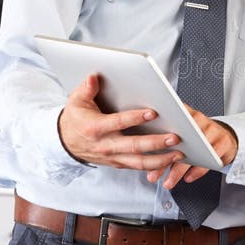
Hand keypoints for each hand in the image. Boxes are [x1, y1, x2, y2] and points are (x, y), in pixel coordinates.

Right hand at [58, 74, 183, 170]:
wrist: (64, 142)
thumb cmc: (75, 118)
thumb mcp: (75, 101)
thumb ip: (86, 89)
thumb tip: (93, 77)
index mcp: (95, 128)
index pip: (118, 123)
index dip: (135, 118)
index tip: (153, 112)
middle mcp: (105, 145)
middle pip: (134, 146)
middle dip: (156, 143)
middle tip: (175, 137)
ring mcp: (113, 157)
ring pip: (139, 162)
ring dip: (161, 159)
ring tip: (179, 153)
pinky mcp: (118, 163)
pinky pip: (138, 167)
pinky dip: (156, 166)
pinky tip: (171, 160)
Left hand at [146, 104, 237, 188]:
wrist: (225, 137)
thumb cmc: (195, 136)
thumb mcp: (178, 132)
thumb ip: (161, 138)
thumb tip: (135, 152)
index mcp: (184, 112)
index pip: (168, 121)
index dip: (157, 131)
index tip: (146, 145)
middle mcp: (199, 119)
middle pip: (180, 139)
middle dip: (164, 160)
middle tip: (152, 175)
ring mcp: (213, 130)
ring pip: (193, 151)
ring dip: (179, 169)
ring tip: (168, 182)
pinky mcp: (224, 143)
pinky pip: (211, 158)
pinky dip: (198, 170)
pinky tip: (188, 178)